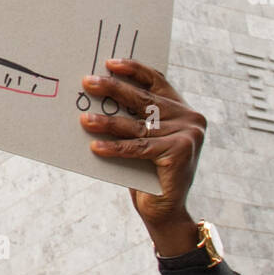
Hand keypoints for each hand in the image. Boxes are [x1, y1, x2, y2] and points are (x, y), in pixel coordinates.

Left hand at [80, 58, 204, 253]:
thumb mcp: (142, 140)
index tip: (109, 63)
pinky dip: (115, 148)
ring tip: (84, 119)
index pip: (156, 81)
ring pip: (138, 125)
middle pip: (144, 99)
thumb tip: (95, 100)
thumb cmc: (147, 173)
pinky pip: (138, 148)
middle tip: (88, 82)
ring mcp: (188, 135)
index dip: (133, 70)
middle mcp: (189, 118)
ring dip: (107, 121)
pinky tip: (95, 146)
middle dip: (113, 89)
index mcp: (181, 109)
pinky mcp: (180, 152)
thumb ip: (131, 120)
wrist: (166, 211)